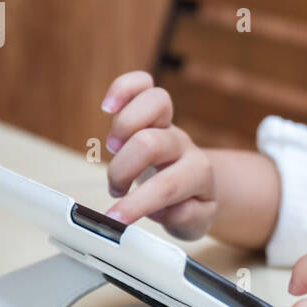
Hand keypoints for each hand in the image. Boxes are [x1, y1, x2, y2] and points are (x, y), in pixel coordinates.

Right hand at [99, 70, 215, 239]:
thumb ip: (186, 219)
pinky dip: (123, 88)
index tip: (115, 219)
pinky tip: (108, 106)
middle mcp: (182, 144)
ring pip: (155, 101)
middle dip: (122, 168)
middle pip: (152, 142)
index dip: (137, 203)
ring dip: (123, 126)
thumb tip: (167, 209)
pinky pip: (142, 84)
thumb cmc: (189, 204)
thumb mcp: (194, 223)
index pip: (168, 185)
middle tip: (116, 189)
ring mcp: (167, 123)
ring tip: (112, 149)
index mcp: (198, 174)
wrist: (196, 184)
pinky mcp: (151, 110)